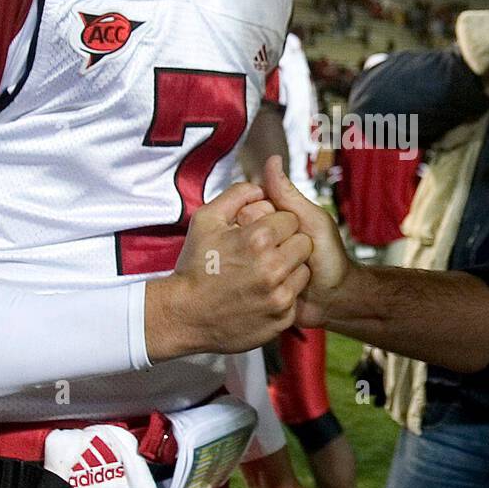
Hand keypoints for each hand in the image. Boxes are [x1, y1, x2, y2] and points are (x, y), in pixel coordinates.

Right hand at [144, 181, 312, 360]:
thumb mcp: (206, 220)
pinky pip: (295, 298)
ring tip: (262, 275)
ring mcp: (278, 295)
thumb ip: (238, 193)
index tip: (260, 234)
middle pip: (302, 244)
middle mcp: (272, 267)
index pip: (290, 219)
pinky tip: (261, 296)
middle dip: (286, 245)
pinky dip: (283, 296)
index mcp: (256, 238)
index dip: (275, 224)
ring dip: (288, 270)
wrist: (184, 317)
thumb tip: (269, 169)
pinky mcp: (281, 318)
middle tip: (263, 254)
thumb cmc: (194, 266)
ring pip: (303, 271)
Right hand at [258, 156, 349, 327]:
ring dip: (275, 270)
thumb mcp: (311, 220)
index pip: (252, 210)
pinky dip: (271, 290)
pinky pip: (256, 286)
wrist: (337, 300)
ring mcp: (257, 274)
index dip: (270, 218)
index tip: (286, 230)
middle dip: (273, 245)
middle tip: (288, 253)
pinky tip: (281, 290)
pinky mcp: (259, 295)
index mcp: (268, 225)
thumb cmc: (328, 257)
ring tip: (287, 273)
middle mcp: (259, 248)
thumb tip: (273, 159)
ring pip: (251, 261)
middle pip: (249, 234)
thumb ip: (288, 193)